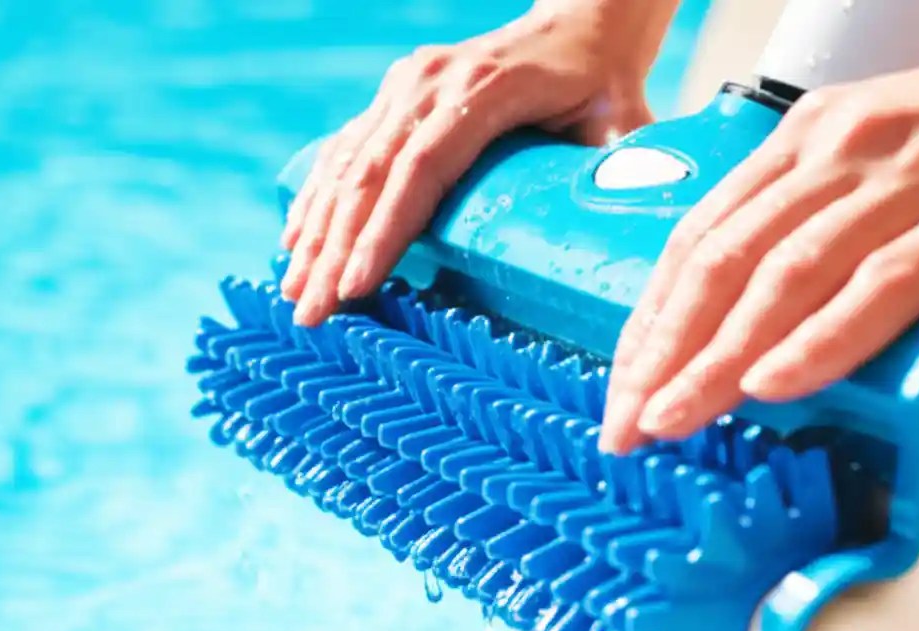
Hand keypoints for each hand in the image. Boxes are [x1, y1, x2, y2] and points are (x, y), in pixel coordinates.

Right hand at [280, 0, 675, 326]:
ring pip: (347, 163)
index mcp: (482, 90)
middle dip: (335, 249)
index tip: (357, 285)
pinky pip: (344, 149)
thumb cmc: (603, 88)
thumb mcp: (623, 125)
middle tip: (312, 313)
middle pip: (371, 173)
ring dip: (316, 230)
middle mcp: (429, 82)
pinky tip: (296, 240)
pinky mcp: (393, 96)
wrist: (579, 26)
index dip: (386, 229)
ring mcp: (404, 86)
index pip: (422, 167)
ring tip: (294, 292)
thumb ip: (621, 175)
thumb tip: (621, 243)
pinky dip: (317, 196)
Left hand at [599, 32, 918, 454]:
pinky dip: (821, 341)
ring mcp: (903, 179)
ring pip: (784, 277)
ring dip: (718, 359)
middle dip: (663, 352)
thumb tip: (746, 320)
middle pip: (723, 262)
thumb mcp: (874, 166)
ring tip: (676, 418)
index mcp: (806, 140)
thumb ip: (812, 226)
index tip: (622, 383)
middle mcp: (839, 151)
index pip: (700, 237)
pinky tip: (775, 385)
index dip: (651, 318)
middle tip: (627, 420)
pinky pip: (881, 285)